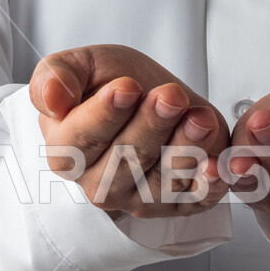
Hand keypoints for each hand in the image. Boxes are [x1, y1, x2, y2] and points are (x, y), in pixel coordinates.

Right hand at [29, 44, 228, 218]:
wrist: (154, 96)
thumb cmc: (111, 83)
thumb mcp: (82, 65)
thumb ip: (56, 77)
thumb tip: (52, 100)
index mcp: (66, 151)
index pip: (81, 141)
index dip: (105, 115)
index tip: (127, 87)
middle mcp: (98, 184)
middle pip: (125, 161)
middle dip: (151, 126)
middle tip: (171, 96)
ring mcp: (137, 198)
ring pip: (161, 182)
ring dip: (184, 150)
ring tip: (199, 118)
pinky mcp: (175, 204)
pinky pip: (193, 200)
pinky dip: (208, 185)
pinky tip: (217, 166)